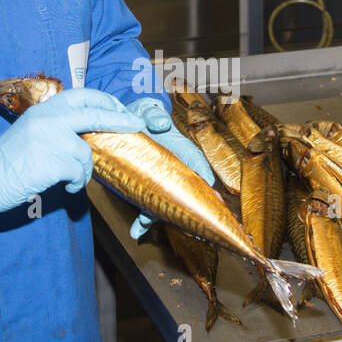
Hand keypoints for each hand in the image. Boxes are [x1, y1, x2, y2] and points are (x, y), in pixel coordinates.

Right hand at [0, 87, 144, 213]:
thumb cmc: (8, 162)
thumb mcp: (30, 132)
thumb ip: (55, 127)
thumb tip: (86, 134)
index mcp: (43, 109)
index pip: (80, 94)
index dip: (103, 100)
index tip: (118, 108)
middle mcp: (48, 118)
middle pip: (94, 113)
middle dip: (119, 118)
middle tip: (136, 124)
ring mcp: (51, 138)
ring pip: (86, 152)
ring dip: (83, 170)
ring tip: (69, 180)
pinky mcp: (54, 161)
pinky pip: (78, 174)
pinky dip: (75, 184)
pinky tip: (63, 188)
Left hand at [125, 98, 214, 238]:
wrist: (129, 120)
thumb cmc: (146, 115)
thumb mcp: (150, 111)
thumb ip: (155, 115)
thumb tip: (160, 123)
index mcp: (181, 149)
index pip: (196, 164)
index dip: (205, 181)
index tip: (213, 196)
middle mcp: (173, 168)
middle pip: (184, 192)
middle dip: (187, 209)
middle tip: (193, 224)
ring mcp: (159, 180)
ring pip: (164, 203)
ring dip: (156, 216)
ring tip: (147, 225)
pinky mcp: (144, 186)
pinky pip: (146, 205)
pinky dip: (142, 220)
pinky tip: (138, 231)